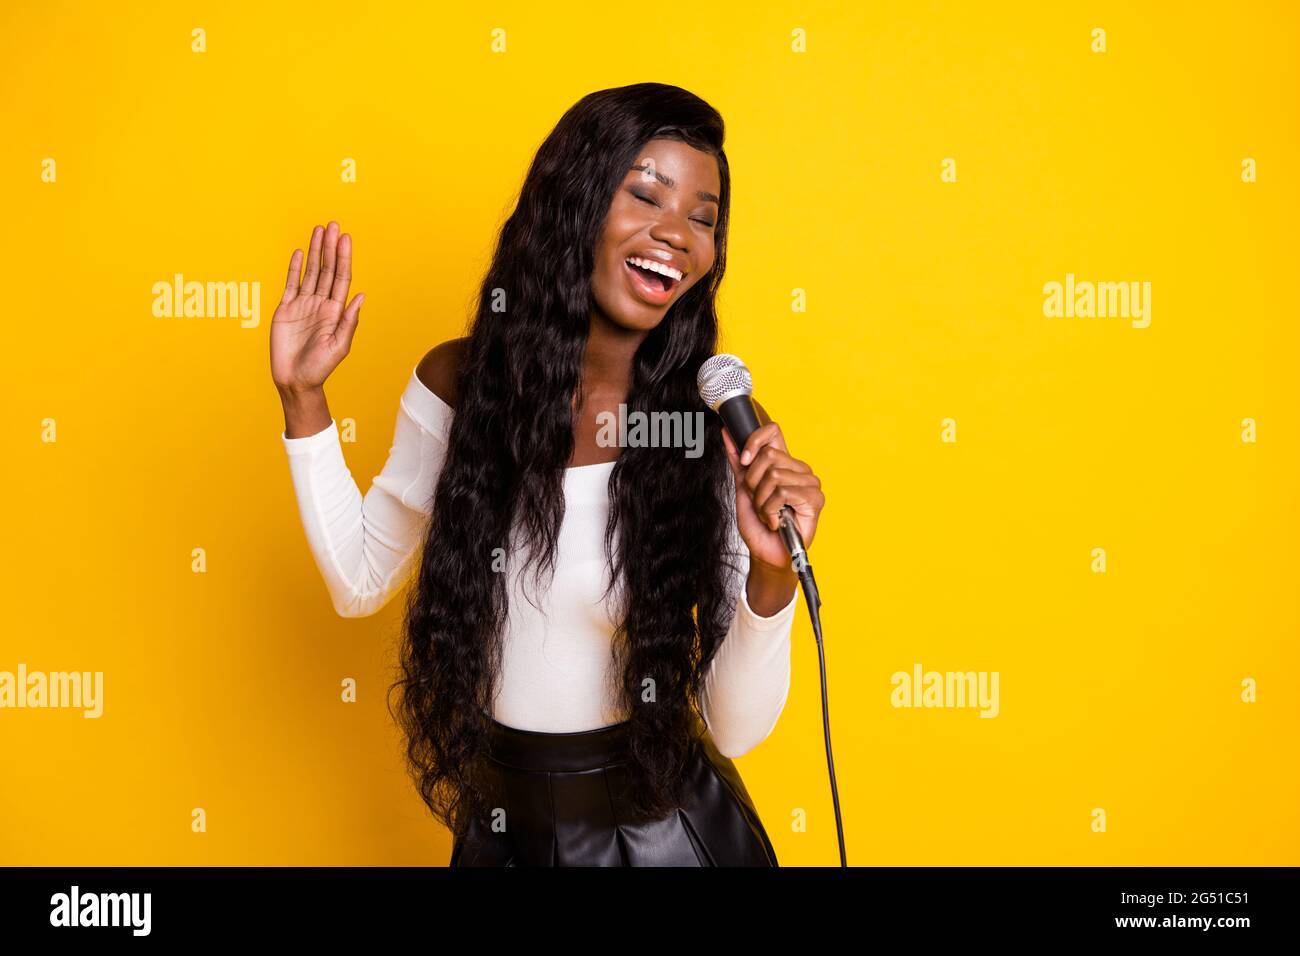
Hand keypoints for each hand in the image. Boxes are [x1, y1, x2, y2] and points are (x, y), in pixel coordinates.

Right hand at [270, 221, 363, 392]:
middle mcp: (321, 304)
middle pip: (327, 269)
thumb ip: (349, 321)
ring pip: (310, 272)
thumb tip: (362, 296)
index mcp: (335, 312)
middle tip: (333, 225)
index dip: (343, 258)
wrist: (295, 381)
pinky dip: (295, 267)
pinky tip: (301, 252)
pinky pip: (291, 284)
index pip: (341, 278)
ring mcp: (303, 305)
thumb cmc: (320, 368)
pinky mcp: (285, 310)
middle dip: (330, 247)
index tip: (344, 238)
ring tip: (319, 230)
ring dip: (315, 251)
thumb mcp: (339, 347)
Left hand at [721, 421, 824, 575]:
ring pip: (774, 475)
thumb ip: (738, 462)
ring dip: (762, 501)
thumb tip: (727, 433)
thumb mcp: (743, 488)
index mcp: (784, 463)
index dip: (753, 441)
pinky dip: (771, 511)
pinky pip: (782, 492)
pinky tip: (777, 521)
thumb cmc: (758, 524)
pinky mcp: (815, 498)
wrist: (765, 552)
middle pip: (768, 456)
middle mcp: (799, 469)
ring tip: (769, 514)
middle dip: (754, 484)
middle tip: (760, 503)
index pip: (773, 431)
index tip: (743, 461)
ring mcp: (810, 483)